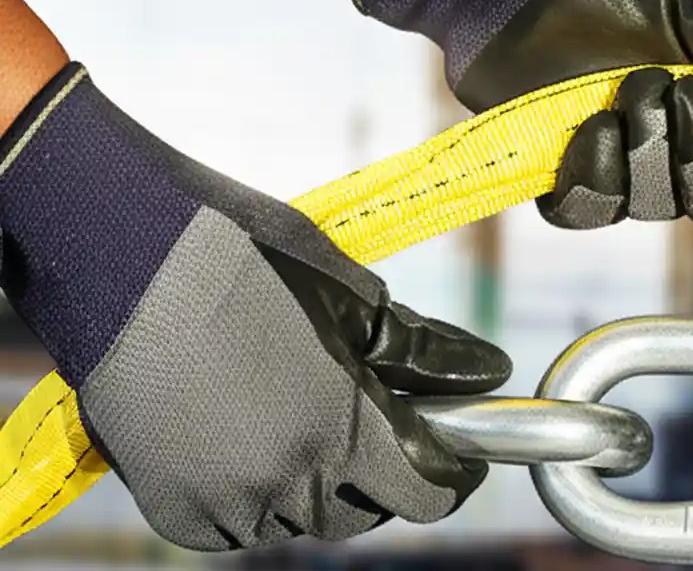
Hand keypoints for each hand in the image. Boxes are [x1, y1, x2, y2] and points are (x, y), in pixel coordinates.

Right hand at [0, 64, 510, 549]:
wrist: (120, 252)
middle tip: (380, 420)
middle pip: (366, 511)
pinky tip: (255, 440)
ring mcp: (224, 500)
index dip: (454, 473)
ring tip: (305, 417)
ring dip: (321, 486)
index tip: (459, 451)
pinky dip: (259, 497)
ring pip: (302, 521)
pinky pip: (239, 526)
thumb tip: (488, 371)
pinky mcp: (174, 506)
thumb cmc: (242, 257)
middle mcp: (285, 480)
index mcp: (341, 428)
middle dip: (387, 475)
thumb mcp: (351, 294)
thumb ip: (423, 350)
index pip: (428, 492)